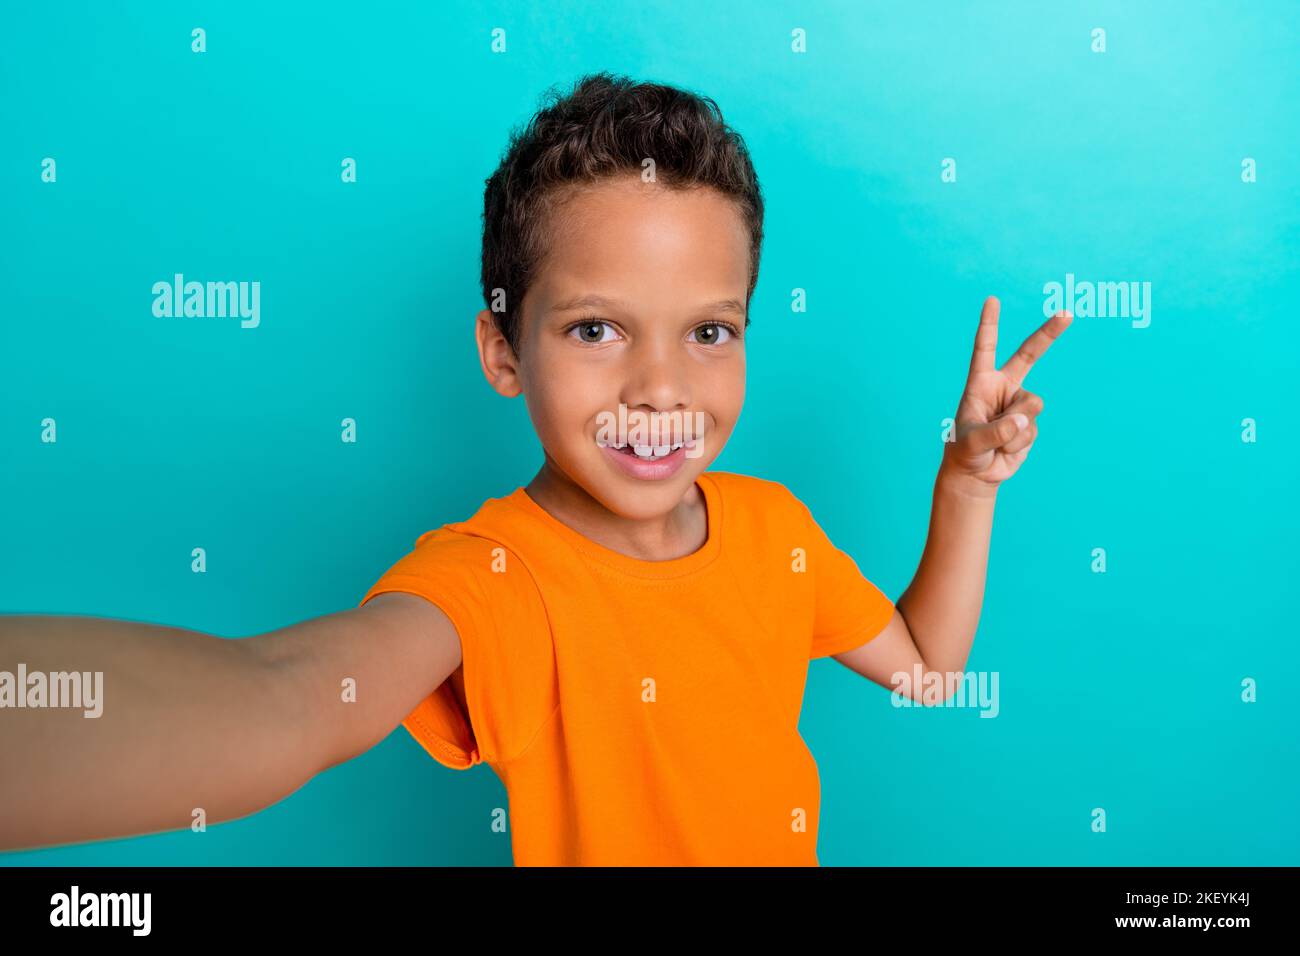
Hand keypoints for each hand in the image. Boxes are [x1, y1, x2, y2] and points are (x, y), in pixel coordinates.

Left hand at [941, 296, 1070, 492]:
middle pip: (1028, 355)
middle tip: (1068, 312)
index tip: (991, 300)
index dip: (989, 325)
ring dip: (1014, 429)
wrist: (977, 473)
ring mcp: (1019, 404)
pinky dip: (1017, 444)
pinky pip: (1032, 430)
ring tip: (995, 442)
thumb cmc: (965, 453)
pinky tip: (1005, 450)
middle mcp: (1002, 388)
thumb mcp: (972, 443)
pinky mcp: (1030, 422)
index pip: (985, 349)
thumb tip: (1023, 420)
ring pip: (1031, 406)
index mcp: (981, 383)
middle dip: (1049, 333)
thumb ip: (995, 432)